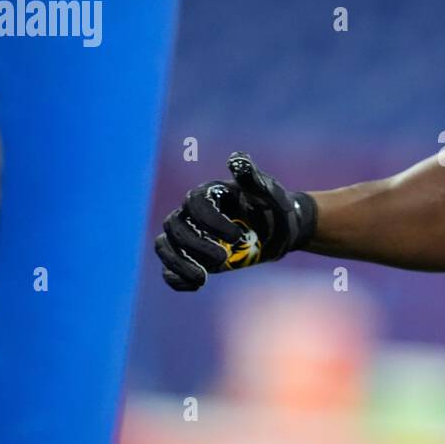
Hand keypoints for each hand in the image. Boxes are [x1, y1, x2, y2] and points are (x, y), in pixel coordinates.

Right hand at [154, 151, 317, 291]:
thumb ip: (254, 180)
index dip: (211, 222)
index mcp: (209, 194)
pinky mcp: (191, 258)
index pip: (195, 204)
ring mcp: (189, 236)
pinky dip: (176, 278)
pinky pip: (170, 268)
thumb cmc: (274, 209)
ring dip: (179, 263)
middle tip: (223, 259)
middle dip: (196, 245)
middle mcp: (193, 213)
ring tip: (201, 279)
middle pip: (175, 226)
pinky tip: (195, 285)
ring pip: (165, 246)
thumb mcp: (271, 194)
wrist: (279, 232)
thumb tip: (236, 159)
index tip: (236, 237)